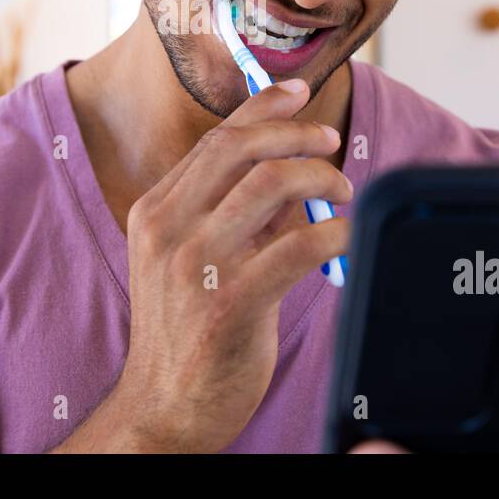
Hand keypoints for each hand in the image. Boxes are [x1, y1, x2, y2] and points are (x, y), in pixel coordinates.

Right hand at [55, 78, 351, 452]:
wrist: (164, 407)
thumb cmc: (185, 330)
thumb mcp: (187, 258)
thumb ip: (230, 212)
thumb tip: (292, 167)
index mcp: (155, 211)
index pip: (215, 139)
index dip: (261, 107)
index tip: (296, 91)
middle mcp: (168, 228)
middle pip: (241, 148)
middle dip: (297, 133)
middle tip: (330, 141)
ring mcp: (196, 264)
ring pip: (272, 184)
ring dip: (321, 177)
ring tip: (342, 190)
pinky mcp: (231, 302)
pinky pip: (299, 244)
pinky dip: (334, 231)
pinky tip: (343, 237)